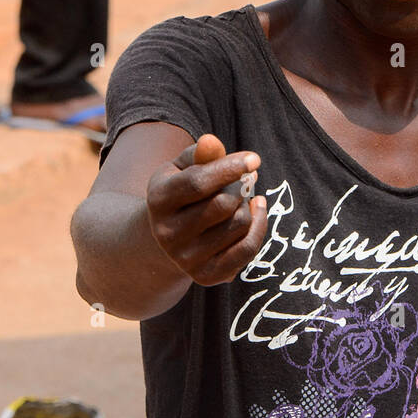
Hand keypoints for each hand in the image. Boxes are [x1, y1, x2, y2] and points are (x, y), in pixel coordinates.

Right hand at [146, 133, 267, 285]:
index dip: (230, 168)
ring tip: (239, 198)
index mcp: (158, 200)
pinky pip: (247, 249)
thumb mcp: (184, 167)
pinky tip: (256, 209)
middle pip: (223, 204)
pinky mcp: (206, 276)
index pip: (198, 183)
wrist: (169, 235)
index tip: (255, 159)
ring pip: (238, 224)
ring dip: (247, 205)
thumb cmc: (183, 190)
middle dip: (240, 186)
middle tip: (243, 179)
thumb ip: (200, 154)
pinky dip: (259, 225)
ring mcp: (185, 258)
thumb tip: (211, 141)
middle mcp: (167, 233)